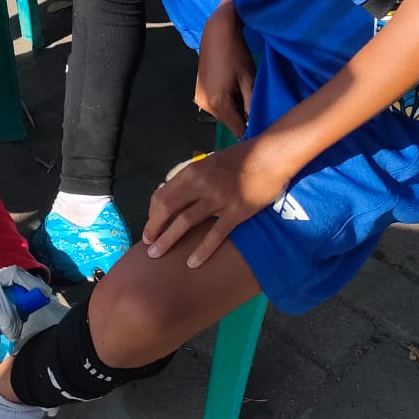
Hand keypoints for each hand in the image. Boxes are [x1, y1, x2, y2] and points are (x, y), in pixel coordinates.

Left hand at [143, 138, 299, 267]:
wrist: (271, 155)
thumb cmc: (240, 158)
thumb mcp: (209, 163)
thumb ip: (193, 179)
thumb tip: (177, 197)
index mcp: (192, 171)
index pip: (162, 195)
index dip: (152, 214)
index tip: (151, 227)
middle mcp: (201, 184)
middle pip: (168, 208)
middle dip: (154, 228)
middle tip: (147, 245)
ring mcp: (219, 198)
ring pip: (185, 222)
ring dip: (168, 240)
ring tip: (156, 255)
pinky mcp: (237, 211)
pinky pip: (215, 234)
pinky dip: (202, 250)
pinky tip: (192, 263)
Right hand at [195, 0, 253, 139]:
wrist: (217, 31)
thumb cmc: (236, 53)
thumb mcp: (249, 80)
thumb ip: (251, 106)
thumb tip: (257, 124)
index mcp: (218, 103)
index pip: (237, 130)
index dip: (251, 129)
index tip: (264, 122)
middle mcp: (205, 105)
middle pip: (229, 121)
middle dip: (243, 117)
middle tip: (257, 103)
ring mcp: (200, 98)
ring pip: (223, 112)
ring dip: (235, 107)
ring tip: (246, 92)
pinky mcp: (199, 90)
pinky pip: (217, 103)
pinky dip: (227, 100)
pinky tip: (235, 86)